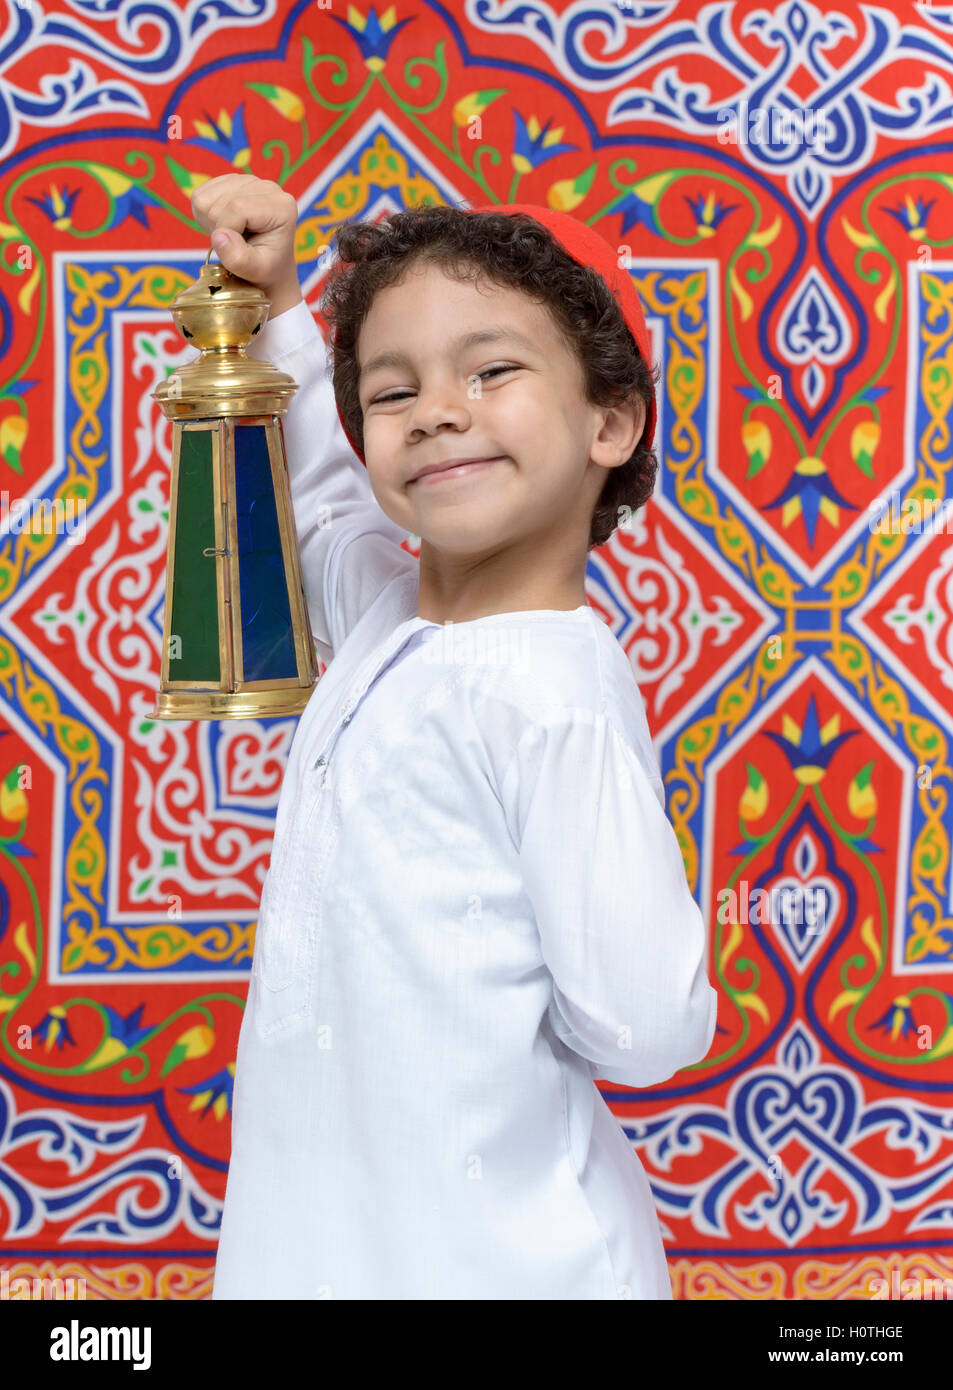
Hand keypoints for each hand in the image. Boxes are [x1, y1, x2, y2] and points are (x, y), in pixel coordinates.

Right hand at [191, 173, 302, 315]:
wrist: (269, 269)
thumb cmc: (266, 270)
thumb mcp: (256, 271)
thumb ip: (239, 258)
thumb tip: (219, 236)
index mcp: (281, 206)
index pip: (237, 207)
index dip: (227, 232)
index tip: (237, 249)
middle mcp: (268, 187)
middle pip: (220, 202)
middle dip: (219, 229)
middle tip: (237, 244)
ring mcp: (248, 180)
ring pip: (205, 198)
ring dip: (211, 223)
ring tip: (232, 236)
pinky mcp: (231, 182)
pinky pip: (200, 195)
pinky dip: (205, 216)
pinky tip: (225, 226)